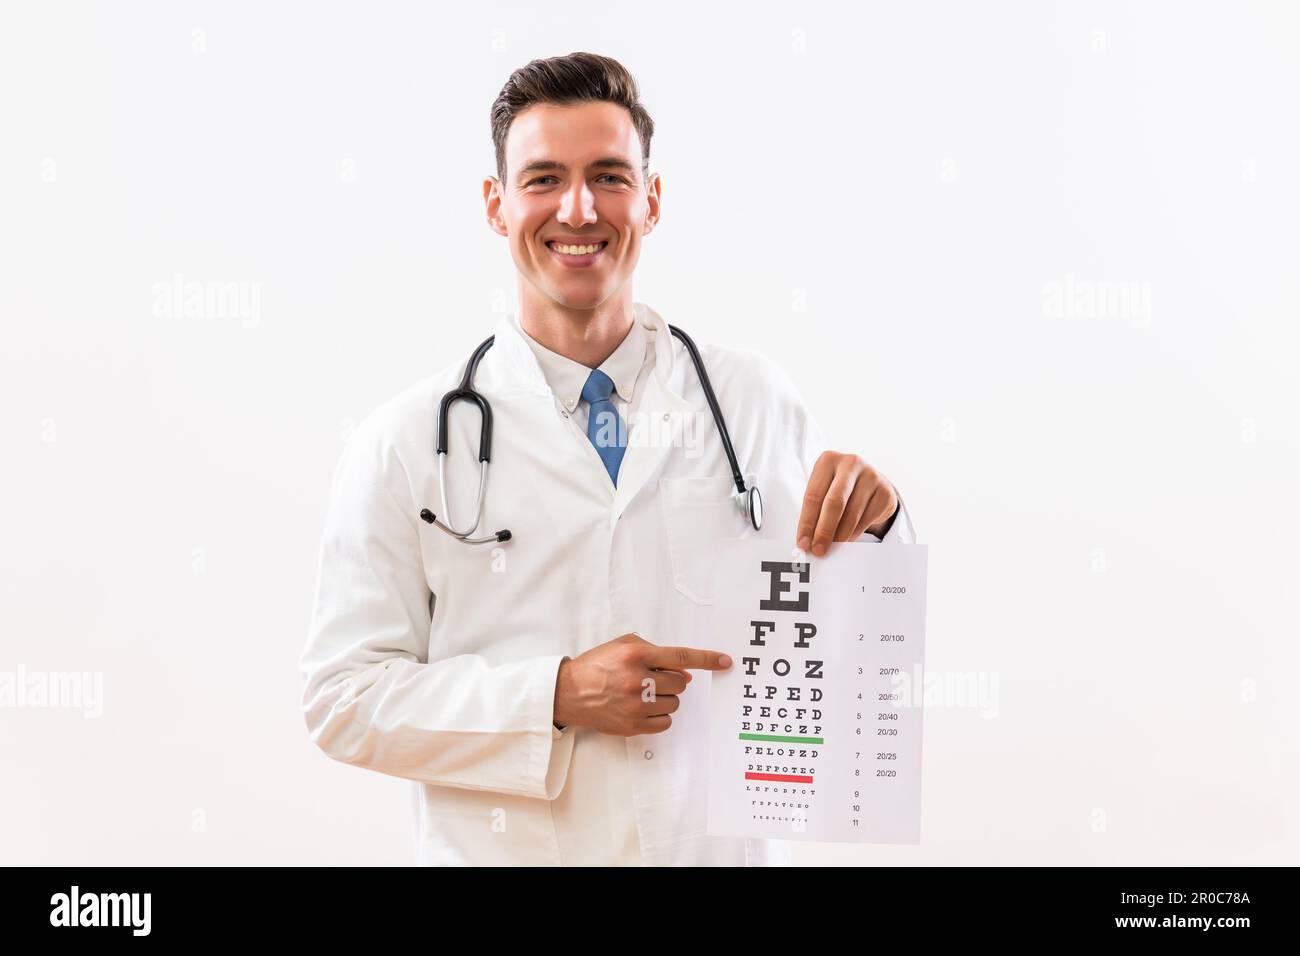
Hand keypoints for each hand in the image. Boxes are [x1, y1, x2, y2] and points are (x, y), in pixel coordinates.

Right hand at [552, 634, 731, 735]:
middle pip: (679, 684)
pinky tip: (643, 709)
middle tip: (652, 680)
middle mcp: (637, 680)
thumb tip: (684, 673)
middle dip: (672, 682)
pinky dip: (659, 716)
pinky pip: (664, 723)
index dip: (707, 659)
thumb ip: (654, 652)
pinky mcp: (631, 725)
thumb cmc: (598, 665)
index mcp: (636, 655)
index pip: (680, 657)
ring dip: (665, 699)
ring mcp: (634, 705)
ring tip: (642, 694)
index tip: (725, 661)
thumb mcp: (623, 645)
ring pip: (674, 704)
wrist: (568, 692)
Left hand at [796, 450, 898, 555]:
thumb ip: (815, 512)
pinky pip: (867, 519)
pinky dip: (855, 533)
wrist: (871, 482)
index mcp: (828, 460)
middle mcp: (850, 463)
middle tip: (819, 549)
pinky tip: (848, 539)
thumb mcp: (824, 490)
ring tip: (832, 547)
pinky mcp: (885, 491)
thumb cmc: (840, 488)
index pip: (813, 496)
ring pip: (851, 514)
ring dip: (840, 536)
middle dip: (824, 531)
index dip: (807, 523)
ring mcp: (871, 476)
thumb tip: (807, 541)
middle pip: (834, 502)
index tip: (803, 543)